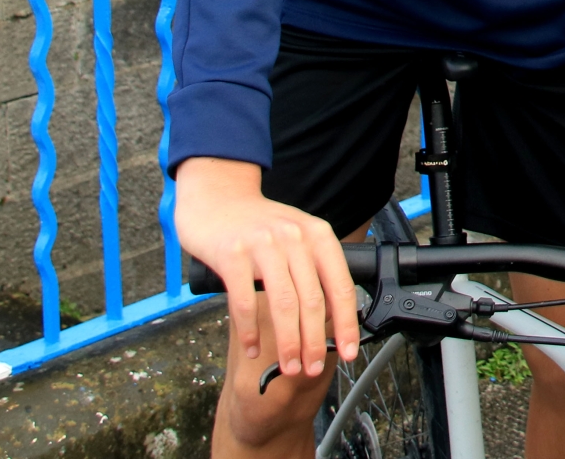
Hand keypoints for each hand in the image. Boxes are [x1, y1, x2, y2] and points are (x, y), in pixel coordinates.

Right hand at [174, 157, 358, 377]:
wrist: (217, 197)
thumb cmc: (258, 225)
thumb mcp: (295, 237)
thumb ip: (311, 269)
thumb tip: (328, 318)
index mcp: (318, 235)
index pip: (340, 285)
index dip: (346, 323)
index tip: (348, 352)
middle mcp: (295, 238)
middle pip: (313, 300)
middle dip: (315, 342)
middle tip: (312, 368)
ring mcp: (263, 245)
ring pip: (283, 304)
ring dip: (289, 343)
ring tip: (289, 367)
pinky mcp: (232, 254)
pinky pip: (245, 302)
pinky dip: (251, 332)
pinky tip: (254, 349)